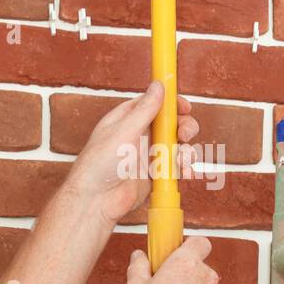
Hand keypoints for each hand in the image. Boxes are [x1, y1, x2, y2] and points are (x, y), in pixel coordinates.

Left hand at [65, 82, 199, 226]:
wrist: (97, 199)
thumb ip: (146, 109)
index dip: (172, 104)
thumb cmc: (101, 163)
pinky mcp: (156, 174)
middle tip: (185, 135)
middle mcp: (140, 135)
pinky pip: (177, 166)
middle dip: (184, 128)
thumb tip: (159, 84)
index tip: (185, 107)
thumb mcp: (124, 130)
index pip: (155, 104)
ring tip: (183, 161)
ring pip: (178, 146)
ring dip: (186, 152)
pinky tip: (184, 174)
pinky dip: (184, 169)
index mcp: (128, 119)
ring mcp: (149, 155)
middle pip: (172, 125)